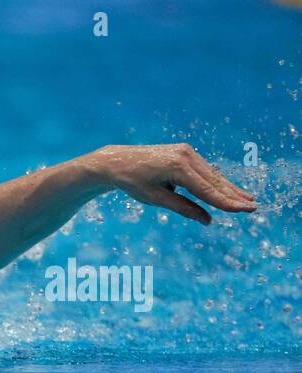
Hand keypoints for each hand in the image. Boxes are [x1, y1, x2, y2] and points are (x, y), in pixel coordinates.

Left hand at [88, 144, 256, 224]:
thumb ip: (183, 208)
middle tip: (253, 208)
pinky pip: (205, 171)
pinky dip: (217, 182)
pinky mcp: (186, 152)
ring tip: (247, 201)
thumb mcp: (156, 199)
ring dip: (229, 189)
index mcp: (178, 167)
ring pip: (212, 175)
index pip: (207, 190)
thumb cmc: (133, 182)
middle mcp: (187, 156)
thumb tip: (207, 220)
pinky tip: (230, 190)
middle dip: (234, 196)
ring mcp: (187, 152)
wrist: (118, 161)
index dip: (226, 202)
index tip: (243, 210)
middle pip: (214, 181)